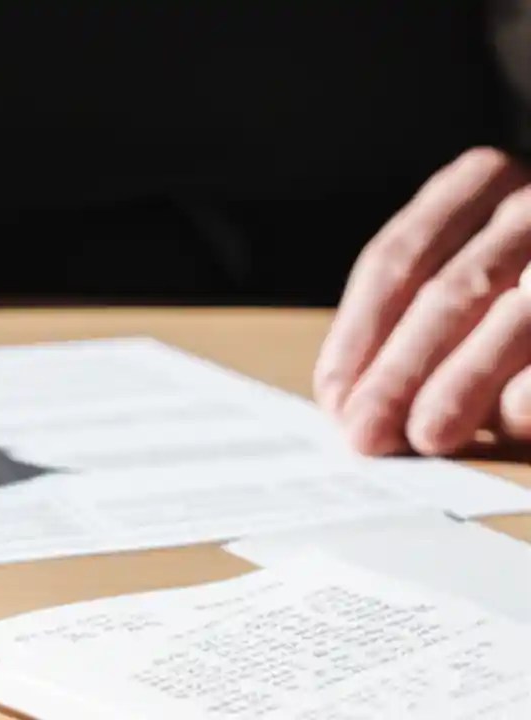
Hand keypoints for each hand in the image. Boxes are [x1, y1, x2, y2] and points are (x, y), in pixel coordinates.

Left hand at [316, 146, 530, 455]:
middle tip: (366, 432)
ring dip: (465, 382)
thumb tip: (345, 400)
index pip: (396, 259)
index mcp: (479, 182)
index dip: (359, 334)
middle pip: (451, 291)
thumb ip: (405, 327)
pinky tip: (511, 416)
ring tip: (425, 435)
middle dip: (402, 370)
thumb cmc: (513, 301)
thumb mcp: (458, 285)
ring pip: (516, 316)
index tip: (333, 396)